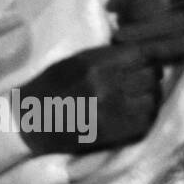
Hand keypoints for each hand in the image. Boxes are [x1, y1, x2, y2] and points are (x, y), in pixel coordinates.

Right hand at [17, 43, 162, 154]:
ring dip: (150, 96)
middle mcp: (106, 85)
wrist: (31, 122)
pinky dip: (145, 115)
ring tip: (139, 97)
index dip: (146, 56)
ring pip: (152, 98)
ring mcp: (112, 111)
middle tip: (142, 79)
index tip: (143, 61)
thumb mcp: (71, 62)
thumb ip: (103, 56)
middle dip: (150, 75)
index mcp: (93, 64)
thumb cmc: (47, 87)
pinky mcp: (115, 132)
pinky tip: (134, 112)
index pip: (140, 53)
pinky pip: (145, 120)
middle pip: (150, 75)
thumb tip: (132, 50)